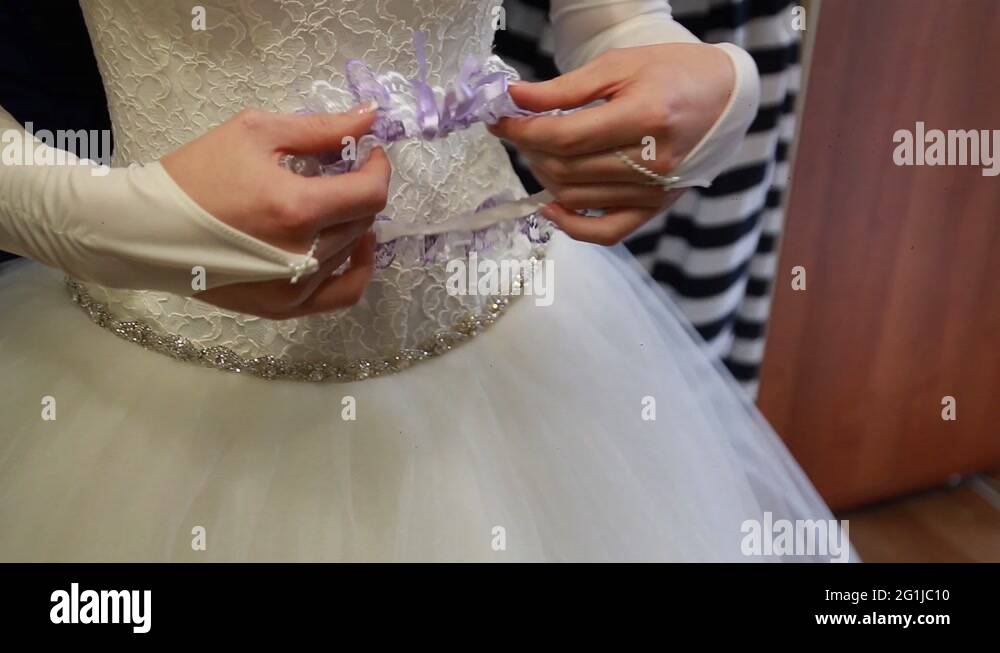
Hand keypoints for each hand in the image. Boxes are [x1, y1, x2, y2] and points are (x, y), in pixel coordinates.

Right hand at [162, 104, 389, 317]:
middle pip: (362, 221)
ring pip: (353, 252)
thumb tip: (371, 116)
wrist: (146, 228)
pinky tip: (345, 245)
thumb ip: (321, 127)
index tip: (368, 153)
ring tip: (328, 205)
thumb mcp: (257, 134)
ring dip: (350, 224)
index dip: (378, 168)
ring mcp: (295, 289)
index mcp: (296, 209)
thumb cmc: (196, 173)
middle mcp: (303, 256)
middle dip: (359, 192)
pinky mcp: (284, 308)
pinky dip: (354, 268)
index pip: (370, 193)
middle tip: (340, 174)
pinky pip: (342, 293)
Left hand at [490, 43, 733, 244]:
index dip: (523, 131)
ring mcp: (655, 191)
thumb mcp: (618, 67)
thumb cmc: (672, 73)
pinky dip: (572, 226)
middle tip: (520, 131)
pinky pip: (605, 233)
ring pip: (576, 197)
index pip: (565, 137)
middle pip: (566, 168)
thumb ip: (564, 88)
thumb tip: (515, 98)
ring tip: (539, 152)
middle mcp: (652, 162)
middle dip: (530, 150)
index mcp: (645, 118)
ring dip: (544, 177)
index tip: (500, 120)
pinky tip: (552, 207)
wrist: (724, 97)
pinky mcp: (655, 208)